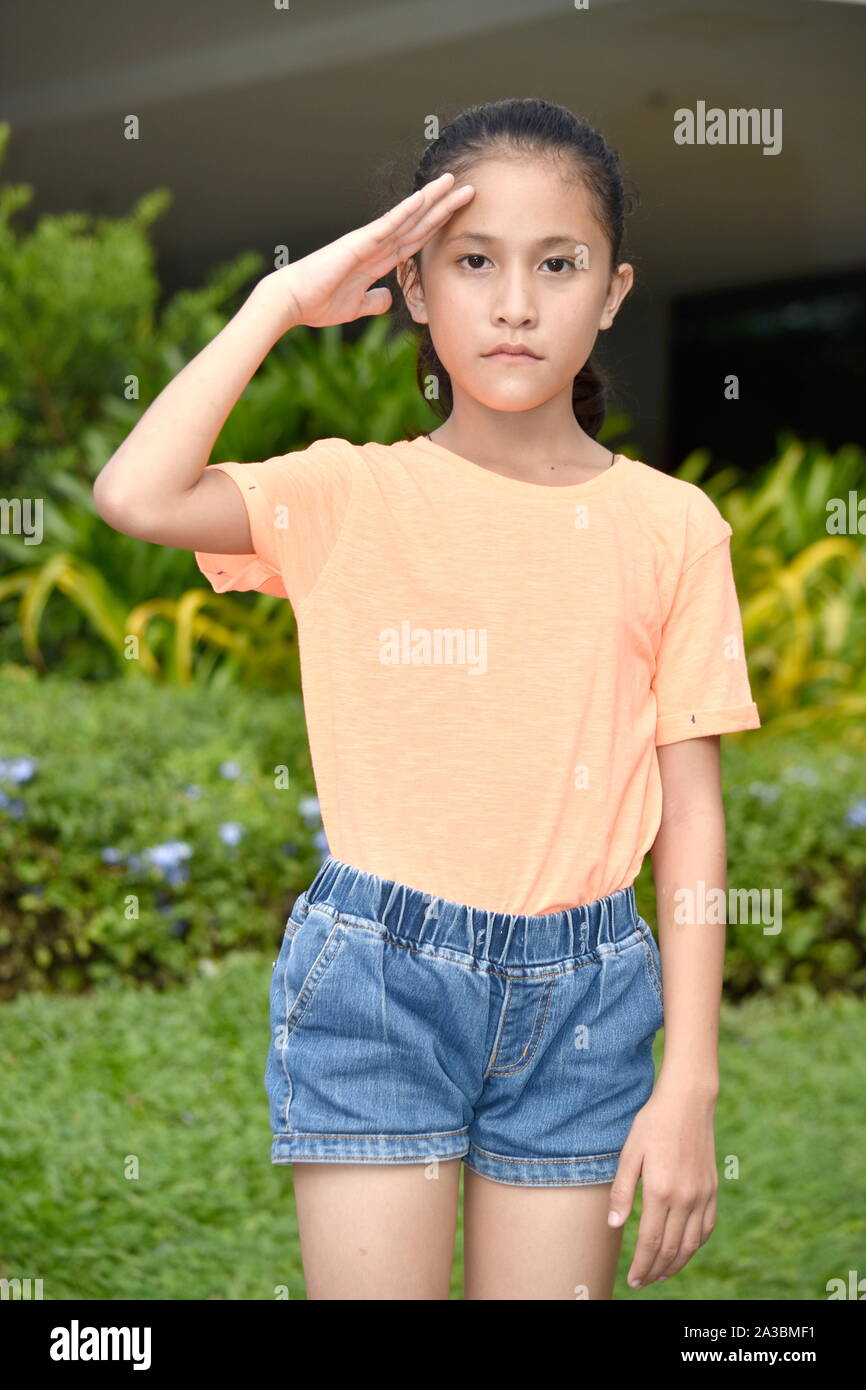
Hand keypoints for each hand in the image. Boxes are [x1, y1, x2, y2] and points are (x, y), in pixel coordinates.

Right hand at [259, 172, 474, 331]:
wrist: (293, 301)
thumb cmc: (318, 303)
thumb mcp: (356, 307)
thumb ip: (374, 301)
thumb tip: (389, 299)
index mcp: (377, 259)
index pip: (415, 239)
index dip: (437, 226)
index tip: (457, 214)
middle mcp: (376, 245)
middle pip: (417, 223)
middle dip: (443, 207)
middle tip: (468, 189)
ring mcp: (368, 241)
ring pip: (406, 217)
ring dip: (430, 200)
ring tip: (452, 183)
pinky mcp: (358, 243)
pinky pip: (387, 225)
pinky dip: (405, 212)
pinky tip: (422, 199)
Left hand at [607, 1085, 718, 1288]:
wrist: (688, 1102)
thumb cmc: (653, 1124)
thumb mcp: (630, 1153)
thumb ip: (622, 1191)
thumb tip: (614, 1225)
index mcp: (661, 1191)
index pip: (651, 1242)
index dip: (641, 1265)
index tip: (632, 1279)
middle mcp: (685, 1199)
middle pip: (671, 1249)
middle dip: (656, 1270)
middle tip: (642, 1282)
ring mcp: (702, 1195)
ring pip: (692, 1244)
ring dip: (677, 1264)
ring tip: (662, 1274)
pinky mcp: (712, 1189)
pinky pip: (707, 1228)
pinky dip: (696, 1245)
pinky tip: (685, 1250)